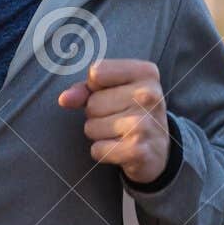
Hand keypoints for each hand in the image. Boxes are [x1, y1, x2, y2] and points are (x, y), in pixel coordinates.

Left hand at [57, 57, 169, 183]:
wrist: (159, 150)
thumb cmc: (131, 113)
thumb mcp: (114, 91)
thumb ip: (85, 89)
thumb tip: (64, 99)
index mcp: (146, 73)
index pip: (97, 72)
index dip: (95, 87)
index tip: (112, 94)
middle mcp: (149, 96)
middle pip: (92, 103)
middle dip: (97, 114)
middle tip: (119, 119)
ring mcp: (144, 123)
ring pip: (91, 127)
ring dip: (99, 134)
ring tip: (120, 133)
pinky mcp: (137, 150)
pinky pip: (97, 149)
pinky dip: (103, 152)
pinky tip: (121, 149)